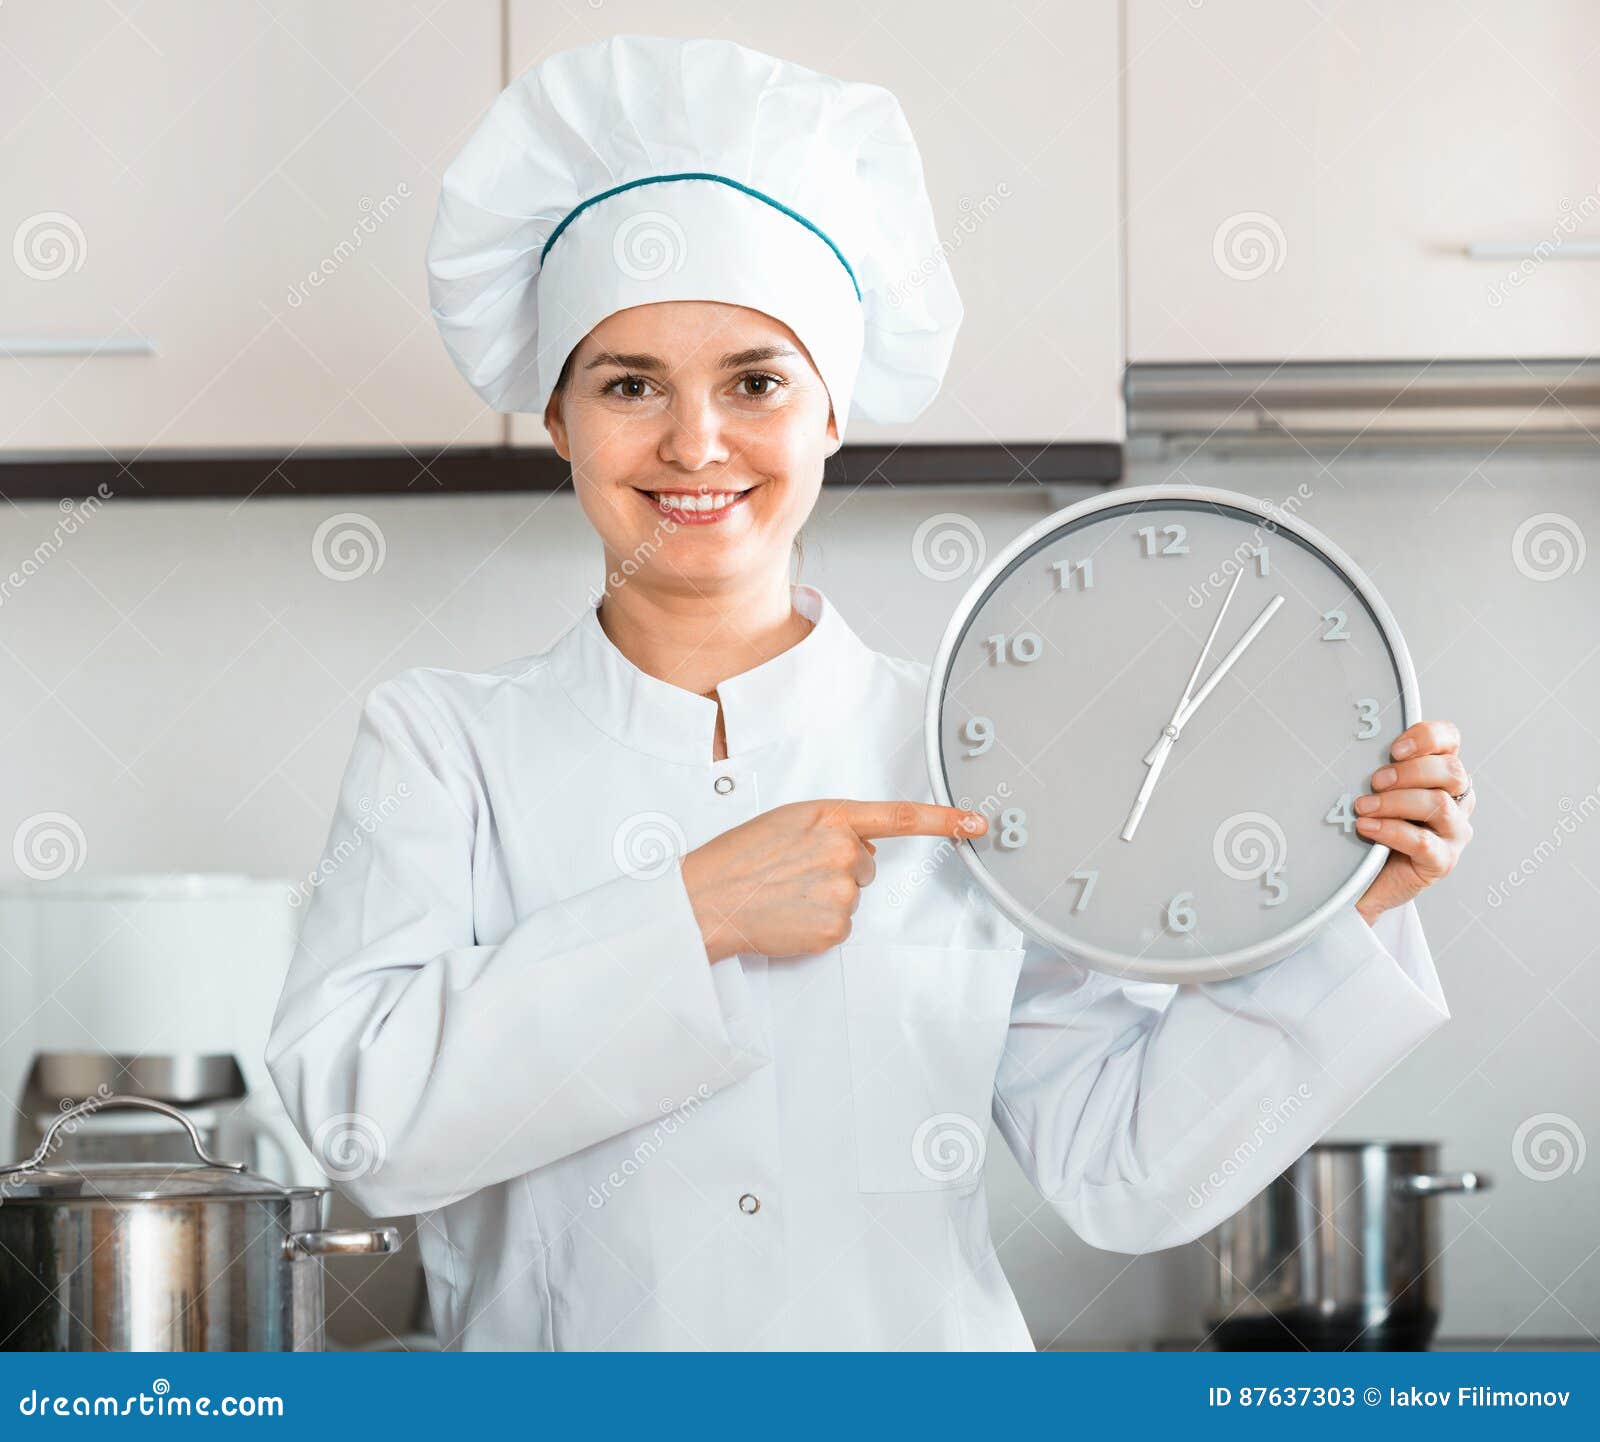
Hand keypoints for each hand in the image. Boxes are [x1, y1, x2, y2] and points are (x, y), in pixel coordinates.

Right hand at [680, 799, 987, 962]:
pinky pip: (841, 925)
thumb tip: (863, 849)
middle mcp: (843, 850)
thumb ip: (831, 827)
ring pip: (852, 896)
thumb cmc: (737, 858)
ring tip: (784, 894)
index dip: (945, 819)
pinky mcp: (837, 927)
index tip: (976, 822)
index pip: (902, 816)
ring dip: (825, 897)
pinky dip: (818, 924)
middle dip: (838, 868)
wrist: (707, 899)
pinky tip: (789, 915)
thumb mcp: (786, 822)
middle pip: (867, 864)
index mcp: (831, 816)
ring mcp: (842, 891)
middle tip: (793, 872)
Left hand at [1353, 720, 1474, 923]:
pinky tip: (1367, 828)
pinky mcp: (1442, 861)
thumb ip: (1377, 769)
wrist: (1364, 879)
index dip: (1426, 738)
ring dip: (1395, 802)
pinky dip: (1391, 830)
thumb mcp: (1374, 791)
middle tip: (1374, 782)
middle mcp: (1456, 801)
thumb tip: (1353, 748)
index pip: (1450, 740)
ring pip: (1438, 804)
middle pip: (1450, 771)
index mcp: (1442, 774)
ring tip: (1363, 807)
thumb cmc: (1370, 827)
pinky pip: (1423, 842)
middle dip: (1408, 772)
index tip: (1393, 749)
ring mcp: (1453, 833)